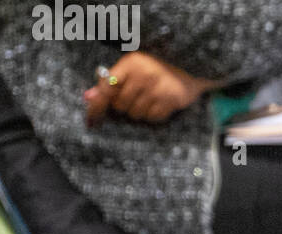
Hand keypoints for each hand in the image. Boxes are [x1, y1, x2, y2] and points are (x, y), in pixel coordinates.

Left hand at [84, 52, 214, 125]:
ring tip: (151, 98)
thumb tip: (88, 97)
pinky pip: (152, 118)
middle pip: (120, 106)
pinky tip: (161, 103)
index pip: (106, 89)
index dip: (96, 108)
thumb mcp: (131, 71)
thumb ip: (109, 84)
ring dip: (140, 111)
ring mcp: (158, 86)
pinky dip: (154, 115)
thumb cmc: (155, 70)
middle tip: (137, 96)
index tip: (91, 122)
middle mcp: (144, 73)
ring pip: (135, 115)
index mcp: (131, 63)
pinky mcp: (170, 99)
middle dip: (125, 106)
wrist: (193, 65)